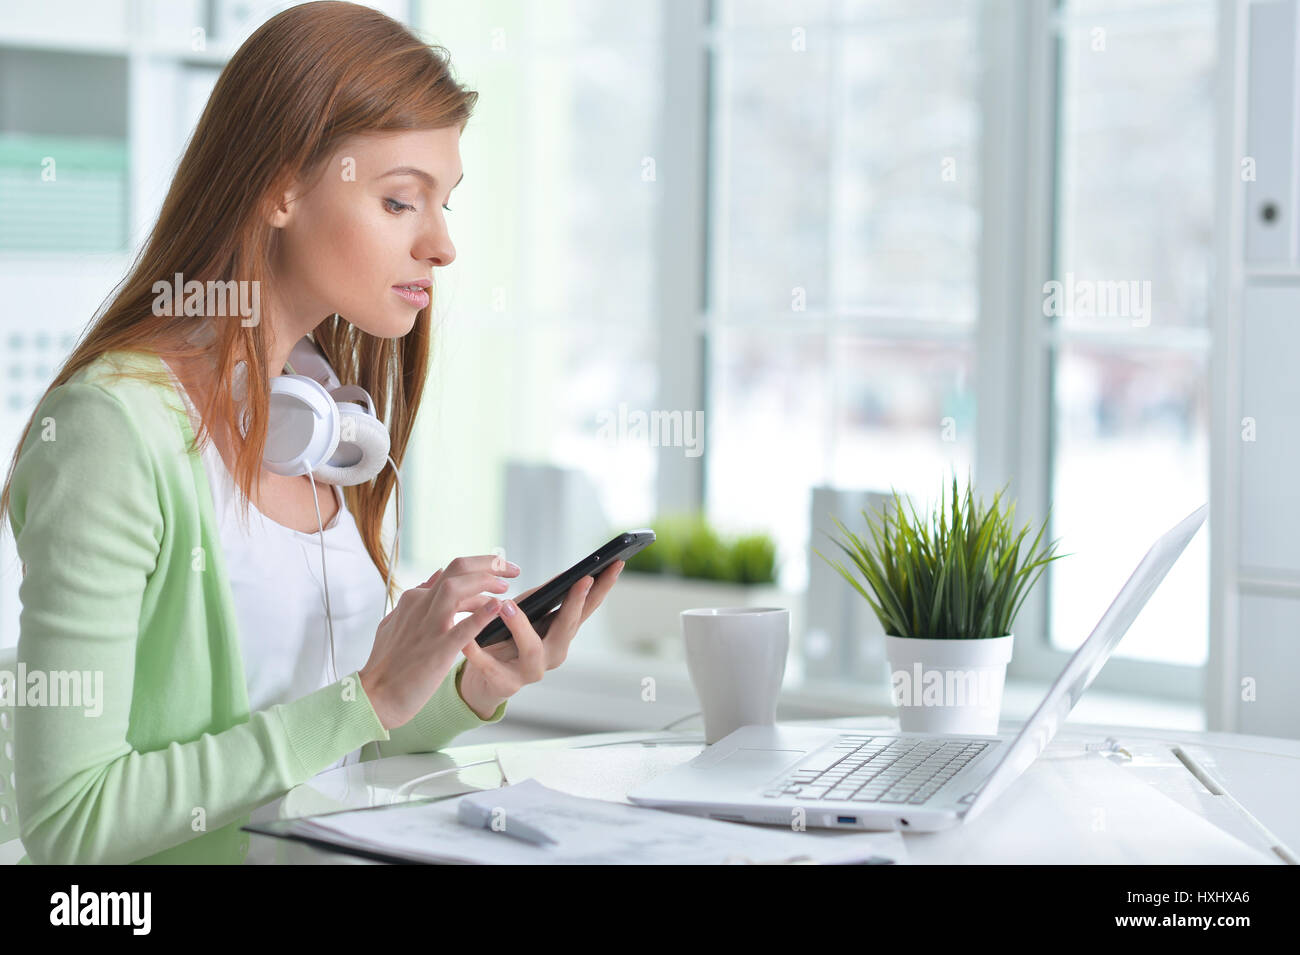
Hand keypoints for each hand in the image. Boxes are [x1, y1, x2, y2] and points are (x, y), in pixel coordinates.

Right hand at [357, 555, 520, 729]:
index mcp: (414, 599)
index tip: (498, 571)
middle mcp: (421, 606)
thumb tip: (435, 576)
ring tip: (505, 589)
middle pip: (458, 570)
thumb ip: (417, 597)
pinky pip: (462, 628)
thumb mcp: (395, 621)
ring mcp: (429, 627)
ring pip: (458, 589)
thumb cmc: (386, 663)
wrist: (375, 696)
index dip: (479, 568)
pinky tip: (498, 608)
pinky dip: (481, 616)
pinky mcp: (438, 650)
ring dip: (485, 583)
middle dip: (489, 564)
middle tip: (511, 570)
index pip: (452, 572)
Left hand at [457, 560, 625, 717]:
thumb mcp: (528, 614)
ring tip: (507, 606)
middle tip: (582, 580)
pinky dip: (479, 654)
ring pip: (533, 650)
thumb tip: (566, 576)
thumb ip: (545, 598)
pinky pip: (491, 667)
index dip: (603, 587)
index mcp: (562, 634)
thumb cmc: (509, 638)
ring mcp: (530, 671)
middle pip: (568, 627)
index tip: (615, 564)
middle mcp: (554, 653)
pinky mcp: (504, 683)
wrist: (484, 681)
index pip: (589, 607)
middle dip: (576, 604)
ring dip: (522, 627)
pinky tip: (469, 642)